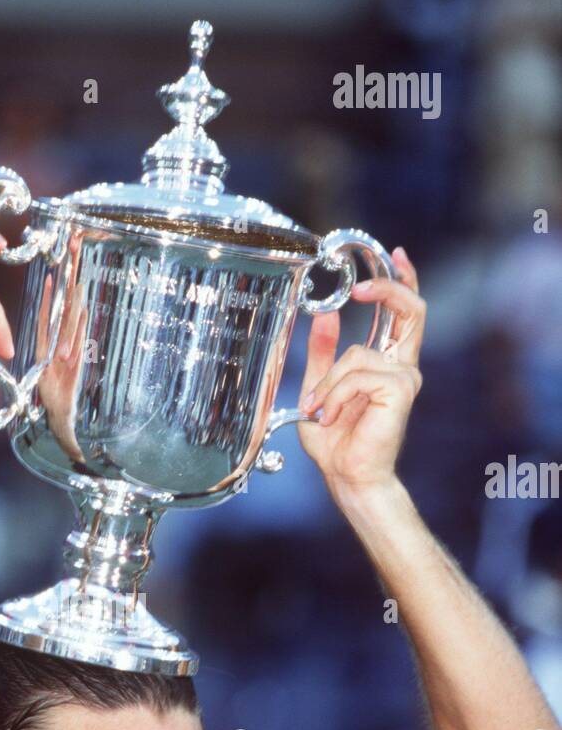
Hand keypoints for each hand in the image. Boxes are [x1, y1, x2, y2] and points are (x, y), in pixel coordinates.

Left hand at [35, 233, 87, 460]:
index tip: (57, 261)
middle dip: (70, 279)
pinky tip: (80, 308)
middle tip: (75, 247)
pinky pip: (76, 345)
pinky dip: (77, 328)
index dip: (53, 287)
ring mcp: (71, 359)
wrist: (62, 434)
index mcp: (50, 348)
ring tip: (77, 268)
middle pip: (66, 308)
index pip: (50, 310)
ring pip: (73, 323)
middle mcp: (63, 349)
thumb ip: (30, 352)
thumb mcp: (38, 376)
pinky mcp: (74, 373)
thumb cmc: (51, 408)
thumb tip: (15, 331)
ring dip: (74, 296)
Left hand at [296, 247, 425, 497]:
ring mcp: (405, 378)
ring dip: (328, 384)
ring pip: (356, 354)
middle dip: (386, 290)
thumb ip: (323, 351)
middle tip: (357, 288)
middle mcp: (403, 366)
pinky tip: (332, 415)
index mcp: (387, 363)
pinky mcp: (400, 390)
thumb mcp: (319, 386)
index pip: (404, 313)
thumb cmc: (335, 440)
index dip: (402, 281)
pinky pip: (357, 375)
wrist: (346, 474)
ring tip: (320, 411)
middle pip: (410, 311)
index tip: (393, 255)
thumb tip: (327, 313)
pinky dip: (335, 395)